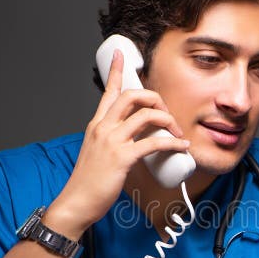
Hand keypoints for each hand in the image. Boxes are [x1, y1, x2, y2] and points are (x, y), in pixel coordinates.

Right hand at [45, 50, 189, 237]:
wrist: (76, 202)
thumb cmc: (89, 182)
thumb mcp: (98, 153)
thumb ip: (113, 142)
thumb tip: (137, 140)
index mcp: (96, 124)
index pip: (109, 91)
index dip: (117, 71)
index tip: (122, 55)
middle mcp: (103, 127)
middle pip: (133, 96)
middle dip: (156, 99)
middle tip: (168, 114)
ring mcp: (112, 141)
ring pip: (147, 115)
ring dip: (169, 121)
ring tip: (178, 134)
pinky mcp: (122, 157)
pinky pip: (154, 143)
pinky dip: (173, 143)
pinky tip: (182, 146)